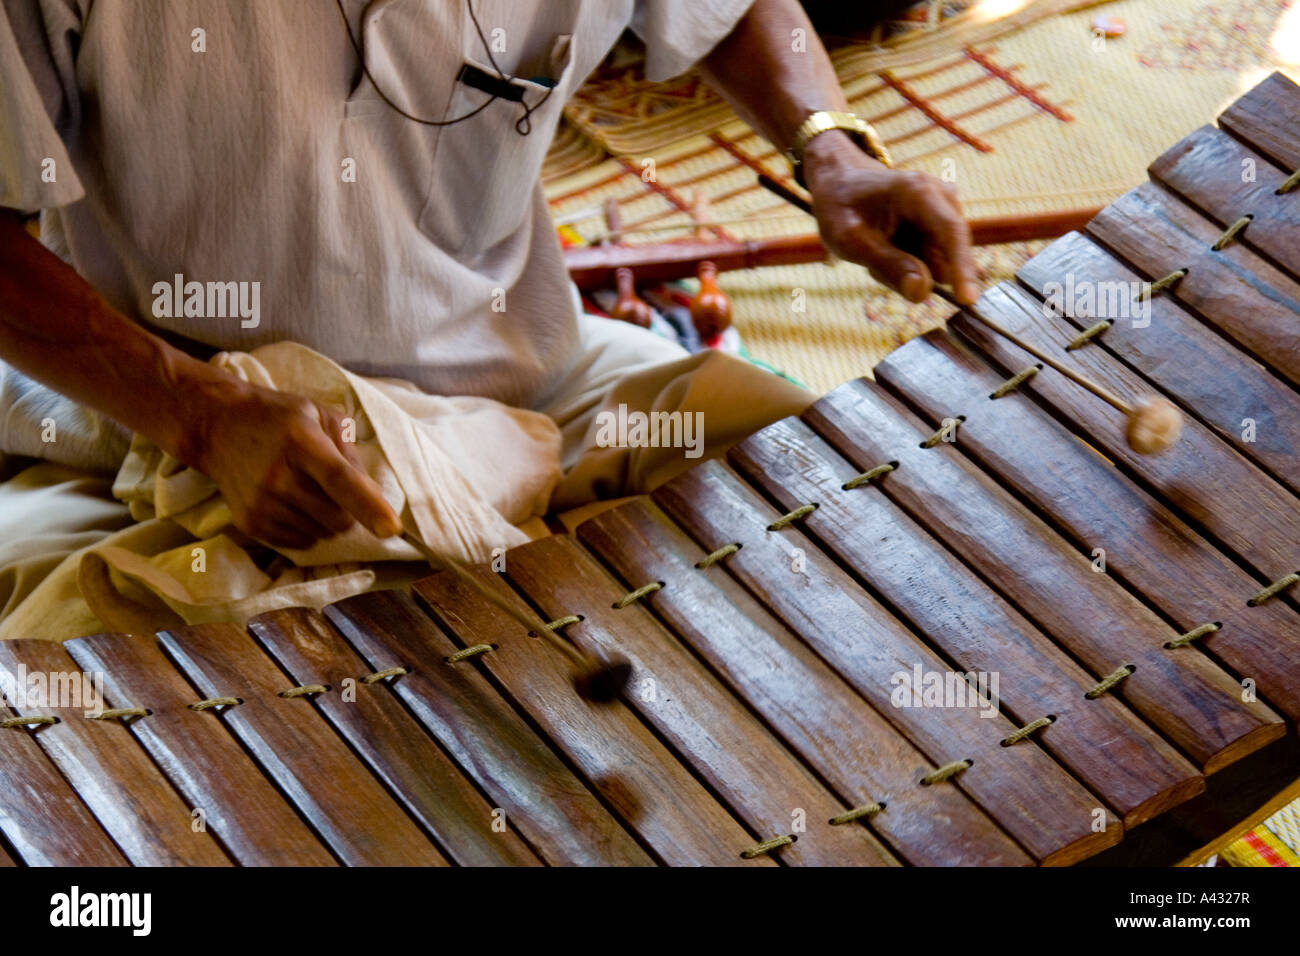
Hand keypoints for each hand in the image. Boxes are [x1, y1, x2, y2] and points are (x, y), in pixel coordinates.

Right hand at [186, 380, 401, 549]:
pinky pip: (301, 542)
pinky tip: (293, 502)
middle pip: (338, 517)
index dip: (368, 505)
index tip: (392, 529)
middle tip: (337, 489)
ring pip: (323, 534)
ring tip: (309, 490)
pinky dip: (308, 528)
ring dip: (328, 519)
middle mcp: (278, 476)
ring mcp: (261, 503)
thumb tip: (371, 492)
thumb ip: (350, 450)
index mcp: (301, 441)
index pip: (339, 479)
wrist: (217, 426)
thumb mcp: (319, 415)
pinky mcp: (251, 524)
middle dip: (351, 511)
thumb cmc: (279, 418)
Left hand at [803, 131, 980, 304]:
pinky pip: (931, 261)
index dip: (962, 268)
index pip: (951, 233)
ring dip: (905, 269)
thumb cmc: (841, 207)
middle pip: (943, 257)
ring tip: (876, 249)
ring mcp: (945, 211)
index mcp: (919, 192)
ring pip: (936, 264)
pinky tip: (886, 248)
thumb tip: (922, 292)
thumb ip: (888, 265)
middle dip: (910, 272)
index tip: (967, 300)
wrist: (841, 183)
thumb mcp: (850, 240)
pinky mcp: (942, 225)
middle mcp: (941, 198)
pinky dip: (906, 264)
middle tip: (872, 262)